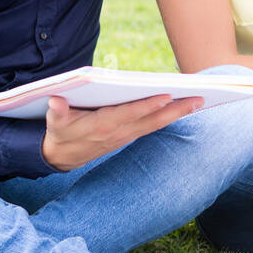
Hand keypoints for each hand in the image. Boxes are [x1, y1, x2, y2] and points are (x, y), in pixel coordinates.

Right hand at [41, 94, 203, 171]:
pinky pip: (153, 126)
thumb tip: (55, 100)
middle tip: (199, 98)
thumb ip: (56, 111)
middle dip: (175, 110)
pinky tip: (183, 108)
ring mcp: (126, 136)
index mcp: (102, 125)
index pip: (129, 114)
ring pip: (156, 124)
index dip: (147, 106)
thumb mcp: (54, 122)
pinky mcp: (129, 136)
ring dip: (178, 114)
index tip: (166, 96)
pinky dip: (169, 118)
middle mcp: (118, 132)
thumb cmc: (59, 132)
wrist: (61, 156)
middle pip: (151, 120)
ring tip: (198, 101)